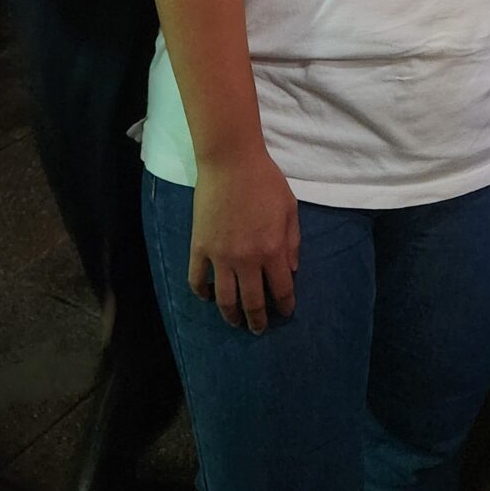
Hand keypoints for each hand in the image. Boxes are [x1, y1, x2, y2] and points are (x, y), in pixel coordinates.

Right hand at [189, 150, 299, 332]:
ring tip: (235, 322)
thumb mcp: (290, 208)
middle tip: (258, 329)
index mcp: (273, 249)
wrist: (230, 161)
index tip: (286, 313)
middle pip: (253, 302)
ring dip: (231, 315)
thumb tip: (292, 270)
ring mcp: (220, 256)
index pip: (282, 289)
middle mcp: (247, 259)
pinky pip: (197, 279)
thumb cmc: (265, 180)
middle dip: (258, 320)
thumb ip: (293, 241)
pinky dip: (201, 293)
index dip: (285, 305)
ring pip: (224, 299)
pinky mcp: (199, 247)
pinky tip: (207, 297)